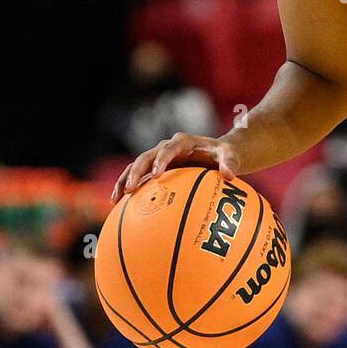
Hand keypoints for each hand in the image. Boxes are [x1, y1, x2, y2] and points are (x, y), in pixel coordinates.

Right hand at [112, 132, 240, 201]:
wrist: (217, 153)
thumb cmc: (224, 154)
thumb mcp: (230, 156)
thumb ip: (229, 163)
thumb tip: (229, 175)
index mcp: (183, 142)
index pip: (169, 149)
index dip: (161, 160)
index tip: (156, 175)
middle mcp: (167, 148)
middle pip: (146, 157)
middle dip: (136, 172)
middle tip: (130, 190)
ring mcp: (158, 158)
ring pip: (136, 166)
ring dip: (126, 180)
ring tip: (116, 199)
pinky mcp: (155, 168)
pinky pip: (139, 177)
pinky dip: (128, 187)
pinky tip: (118, 205)